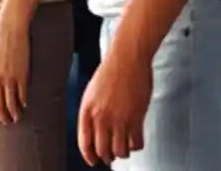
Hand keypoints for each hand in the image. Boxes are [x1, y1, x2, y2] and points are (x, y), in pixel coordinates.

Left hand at [0, 23, 28, 124]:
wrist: (10, 32)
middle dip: (2, 117)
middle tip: (6, 122)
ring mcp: (9, 79)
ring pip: (11, 104)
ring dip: (14, 113)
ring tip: (16, 118)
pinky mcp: (21, 76)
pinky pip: (22, 95)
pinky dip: (23, 102)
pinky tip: (24, 106)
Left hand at [77, 51, 150, 165]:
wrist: (126, 60)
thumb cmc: (110, 73)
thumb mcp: (91, 94)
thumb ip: (92, 114)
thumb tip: (94, 132)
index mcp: (86, 111)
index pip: (84, 142)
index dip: (89, 155)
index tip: (93, 161)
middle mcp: (100, 118)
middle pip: (102, 150)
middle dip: (107, 156)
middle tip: (112, 154)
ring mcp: (119, 119)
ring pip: (120, 151)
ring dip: (122, 152)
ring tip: (124, 147)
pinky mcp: (136, 119)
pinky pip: (136, 144)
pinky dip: (136, 146)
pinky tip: (135, 139)